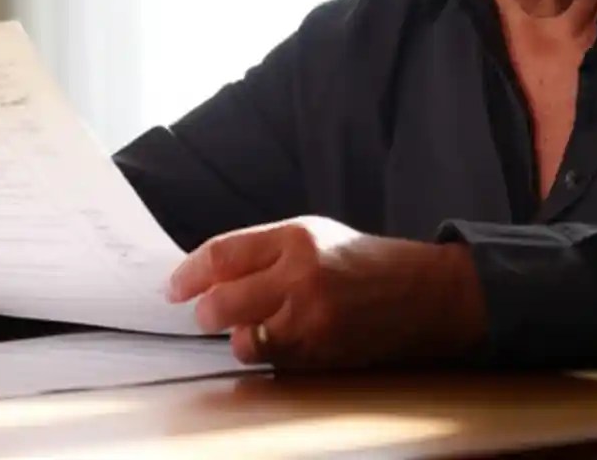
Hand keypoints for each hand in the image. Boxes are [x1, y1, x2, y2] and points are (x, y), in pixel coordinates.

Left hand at [167, 216, 486, 367]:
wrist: (422, 294)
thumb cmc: (363, 263)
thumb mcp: (313, 237)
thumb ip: (262, 251)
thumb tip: (209, 275)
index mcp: (296, 238)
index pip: (222, 254)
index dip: (188, 274)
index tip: (174, 288)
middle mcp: (300, 275)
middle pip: (222, 302)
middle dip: (205, 313)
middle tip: (205, 314)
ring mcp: (311, 317)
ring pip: (242, 339)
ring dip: (236, 336)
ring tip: (250, 326)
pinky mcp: (322, 351)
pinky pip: (271, 360)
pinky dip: (266, 352)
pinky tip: (279, 340)